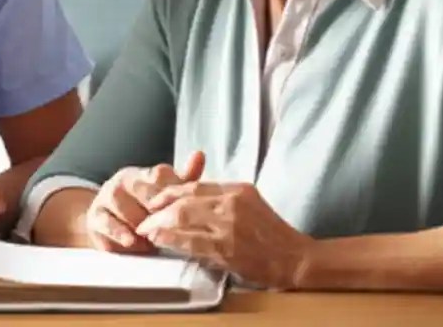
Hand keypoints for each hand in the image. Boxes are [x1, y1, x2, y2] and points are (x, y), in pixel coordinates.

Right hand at [85, 151, 204, 253]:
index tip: (183, 208)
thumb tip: (200, 155)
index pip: (159, 175)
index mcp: (145, 174)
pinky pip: (105, 221)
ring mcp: (107, 197)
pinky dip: (119, 232)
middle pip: (139, 188)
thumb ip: (185, 180)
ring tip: (151, 240)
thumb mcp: (168, 197)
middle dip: (155, 208)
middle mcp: (124, 181)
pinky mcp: (95, 216)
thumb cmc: (145, 213)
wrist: (112, 229)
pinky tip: (131, 241)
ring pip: (120, 203)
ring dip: (137, 222)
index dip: (172, 192)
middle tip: (169, 225)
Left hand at [136, 181, 313, 289]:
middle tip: (146, 216)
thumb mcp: (250, 203)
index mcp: (238, 189)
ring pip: (182, 217)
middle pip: (184, 199)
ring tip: (147, 229)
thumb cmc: (273, 234)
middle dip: (159, 207)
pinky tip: (160, 241)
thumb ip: (223, 198)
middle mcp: (232, 202)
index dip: (170, 191)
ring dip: (159, 224)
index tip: (156, 199)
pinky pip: (190, 240)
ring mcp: (228, 225)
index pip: (196, 185)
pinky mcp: (226, 248)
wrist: (296, 258)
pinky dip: (170, 239)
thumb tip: (191, 199)